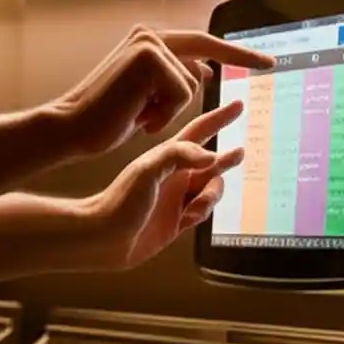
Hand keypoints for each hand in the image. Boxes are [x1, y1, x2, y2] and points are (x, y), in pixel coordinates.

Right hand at [49, 26, 272, 157]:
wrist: (72, 128)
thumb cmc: (107, 118)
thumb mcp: (149, 98)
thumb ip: (174, 79)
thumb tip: (205, 69)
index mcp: (149, 40)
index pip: (201, 43)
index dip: (234, 52)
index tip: (264, 60)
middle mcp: (150, 34)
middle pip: (206, 49)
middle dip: (242, 55)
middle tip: (272, 64)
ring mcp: (150, 42)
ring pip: (191, 82)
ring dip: (171, 109)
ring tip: (141, 116)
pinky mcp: (149, 57)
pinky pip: (181, 92)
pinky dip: (164, 113)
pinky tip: (139, 117)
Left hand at [82, 101, 245, 270]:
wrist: (102, 239)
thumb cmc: (119, 201)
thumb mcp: (147, 171)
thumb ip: (178, 157)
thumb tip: (211, 155)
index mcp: (168, 157)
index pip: (200, 131)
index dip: (219, 118)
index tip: (238, 105)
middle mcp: (175, 175)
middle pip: (211, 163)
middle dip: (225, 160)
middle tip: (240, 152)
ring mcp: (176, 198)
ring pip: (211, 189)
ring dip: (211, 196)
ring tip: (195, 207)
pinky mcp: (176, 221)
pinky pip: (202, 212)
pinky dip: (202, 213)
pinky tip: (188, 219)